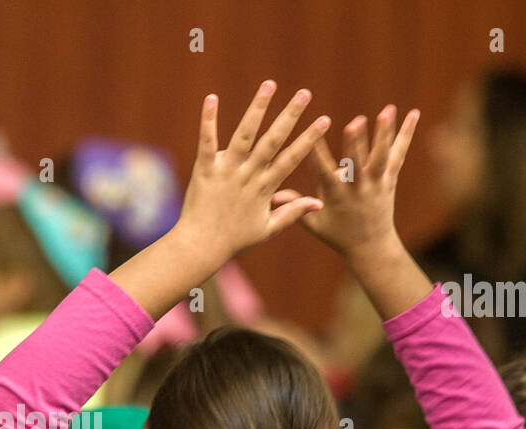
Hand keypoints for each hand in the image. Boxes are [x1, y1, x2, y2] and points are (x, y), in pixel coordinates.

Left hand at [171, 82, 330, 268]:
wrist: (201, 246)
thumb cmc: (234, 240)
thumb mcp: (267, 229)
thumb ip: (292, 212)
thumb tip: (319, 203)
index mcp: (265, 188)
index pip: (291, 158)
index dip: (308, 139)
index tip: (324, 120)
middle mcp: (248, 175)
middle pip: (272, 140)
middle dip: (290, 115)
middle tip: (304, 93)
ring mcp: (226, 171)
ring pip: (244, 134)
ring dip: (257, 108)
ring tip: (269, 84)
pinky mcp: (205, 169)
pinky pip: (207, 141)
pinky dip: (208, 120)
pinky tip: (212, 98)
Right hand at [273, 105, 418, 262]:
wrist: (370, 246)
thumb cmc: (337, 234)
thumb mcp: (314, 224)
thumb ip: (293, 207)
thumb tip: (271, 195)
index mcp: (335, 195)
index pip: (323, 170)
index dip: (317, 152)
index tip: (312, 133)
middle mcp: (357, 188)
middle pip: (357, 163)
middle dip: (356, 144)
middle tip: (356, 122)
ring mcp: (376, 183)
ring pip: (381, 156)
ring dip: (385, 133)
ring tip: (387, 110)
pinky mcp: (390, 179)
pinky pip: (399, 154)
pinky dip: (406, 133)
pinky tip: (414, 113)